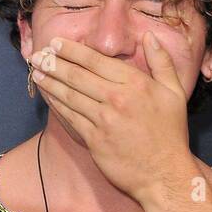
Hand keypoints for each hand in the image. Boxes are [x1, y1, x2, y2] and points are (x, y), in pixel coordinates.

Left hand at [29, 34, 191, 200]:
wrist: (164, 175)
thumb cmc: (171, 135)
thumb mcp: (175, 93)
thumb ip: (162, 62)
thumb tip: (149, 36)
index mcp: (135, 83)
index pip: (96, 60)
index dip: (72, 50)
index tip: (56, 43)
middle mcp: (116, 98)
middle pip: (77, 75)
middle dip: (54, 62)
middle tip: (38, 55)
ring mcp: (103, 120)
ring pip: (70, 95)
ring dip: (50, 81)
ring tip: (36, 71)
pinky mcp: (94, 140)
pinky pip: (70, 117)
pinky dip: (57, 104)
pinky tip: (48, 95)